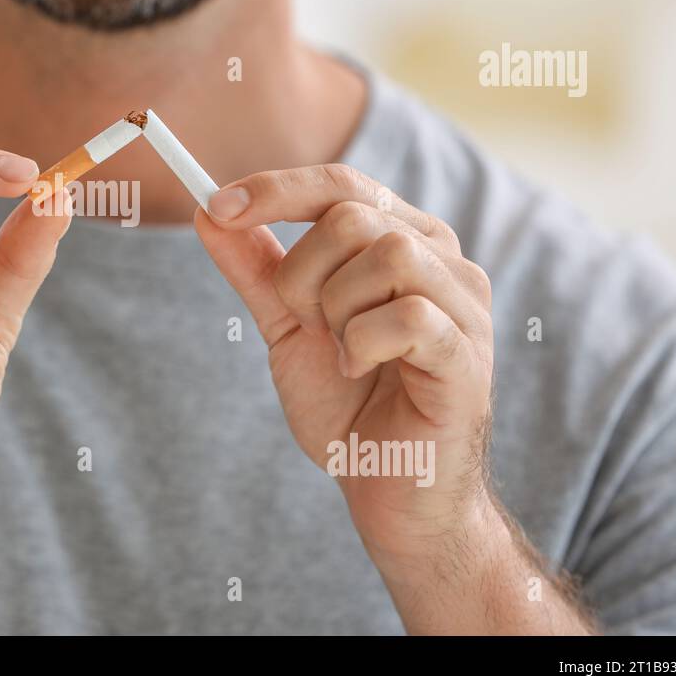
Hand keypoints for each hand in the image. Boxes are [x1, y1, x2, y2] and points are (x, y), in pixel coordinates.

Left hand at [195, 164, 493, 567]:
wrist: (387, 490)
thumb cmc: (348, 405)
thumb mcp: (287, 327)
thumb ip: (255, 269)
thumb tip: (208, 210)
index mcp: (403, 241)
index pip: (340, 184)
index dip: (276, 189)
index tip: (217, 206)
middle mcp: (443, 260)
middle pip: (353, 215)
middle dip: (303, 274)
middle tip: (311, 327)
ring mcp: (464, 305)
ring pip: (386, 254)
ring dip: (338, 311)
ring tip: (344, 354)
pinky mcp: (467, 354)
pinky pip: (406, 316)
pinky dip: (362, 345)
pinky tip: (361, 372)